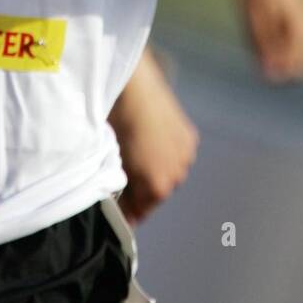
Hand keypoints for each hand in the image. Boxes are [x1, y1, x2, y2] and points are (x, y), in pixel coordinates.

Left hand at [110, 56, 198, 223]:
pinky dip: (168, 153)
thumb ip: (118, 184)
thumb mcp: (112, 160)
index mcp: (156, 188)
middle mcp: (176, 176)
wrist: (135, 90)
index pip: (141, 212)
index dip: (128, 211)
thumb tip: (116, 195)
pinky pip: (179, 155)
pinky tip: (154, 143)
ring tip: (140, 160)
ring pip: (170, 175)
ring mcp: (186, 157)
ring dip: (158, 172)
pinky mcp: (190, 138)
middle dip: (142, 191)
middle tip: (126, 182)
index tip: (119, 209)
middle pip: (157, 194)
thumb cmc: (116, 124)